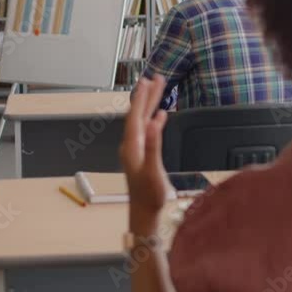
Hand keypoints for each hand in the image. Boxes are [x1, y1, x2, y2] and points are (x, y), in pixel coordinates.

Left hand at [121, 76, 172, 235]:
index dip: (141, 98)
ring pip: (142, 120)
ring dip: (149, 104)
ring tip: (157, 89)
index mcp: (132, 146)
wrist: (143, 213)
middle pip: (138, 114)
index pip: (136, 116)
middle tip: (155, 78)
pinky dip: (153, 118)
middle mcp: (131, 145)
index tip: (148, 82)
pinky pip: (146, 129)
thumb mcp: (153, 170)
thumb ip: (153, 145)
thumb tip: (155, 122)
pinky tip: (160, 115)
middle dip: (147, 96)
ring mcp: (136, 149)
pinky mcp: (141, 154)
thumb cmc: (149, 195)